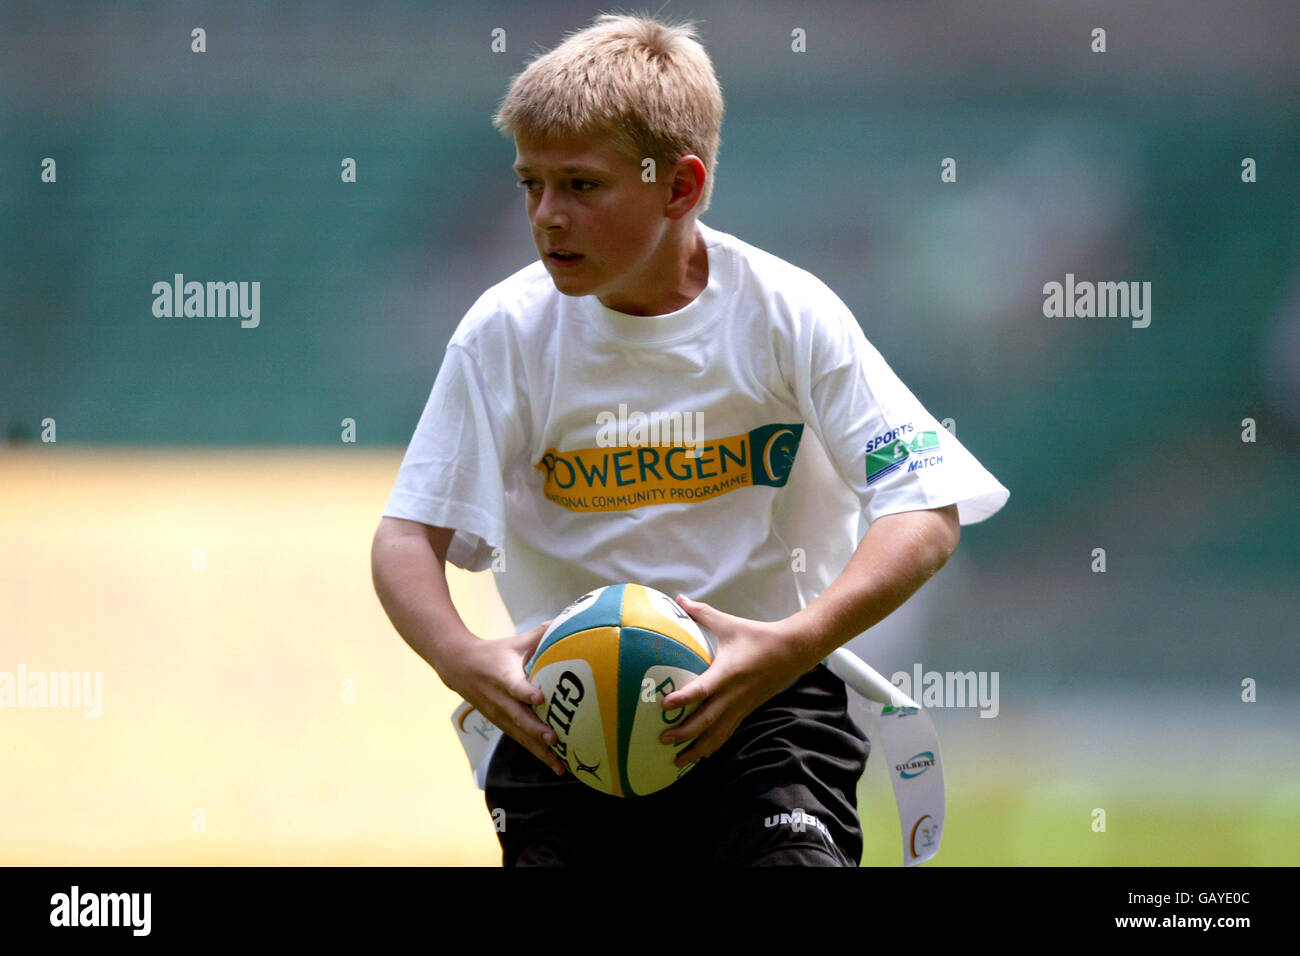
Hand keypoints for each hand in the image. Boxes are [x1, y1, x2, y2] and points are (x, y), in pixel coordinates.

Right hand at [440, 620, 566, 775]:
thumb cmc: (495, 653)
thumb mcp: (515, 642)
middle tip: (555, 739)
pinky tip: (556, 764)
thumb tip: (567, 620)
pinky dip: (537, 753)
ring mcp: (500, 716)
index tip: (539, 698)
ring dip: (540, 751)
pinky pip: (521, 741)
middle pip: (519, 717)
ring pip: (521, 736)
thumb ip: (541, 634)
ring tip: (560, 765)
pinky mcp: (502, 725)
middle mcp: (500, 699)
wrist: (459, 668)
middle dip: (536, 730)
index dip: (526, 692)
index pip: (515, 685)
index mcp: (504, 676)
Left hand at [659, 595, 809, 766]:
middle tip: (662, 739)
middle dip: (684, 733)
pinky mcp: (746, 711)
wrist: (792, 652)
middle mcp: (733, 694)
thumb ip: (702, 613)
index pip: (703, 689)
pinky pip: (727, 733)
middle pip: (706, 721)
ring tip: (676, 762)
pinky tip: (700, 756)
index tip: (665, 704)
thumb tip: (678, 598)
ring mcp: (741, 706)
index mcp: (728, 672)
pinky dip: (712, 746)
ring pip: (717, 734)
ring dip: (697, 749)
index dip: (684, 698)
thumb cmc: (757, 636)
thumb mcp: (729, 623)